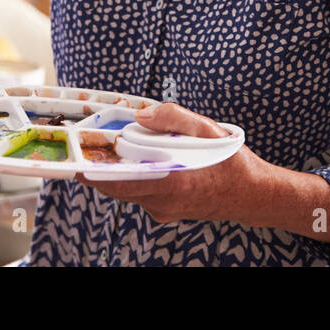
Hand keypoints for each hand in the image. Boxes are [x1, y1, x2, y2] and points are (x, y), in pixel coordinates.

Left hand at [75, 101, 274, 226]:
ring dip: (119, 173)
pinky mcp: (166, 213)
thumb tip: (141, 116)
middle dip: (102, 169)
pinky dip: (136, 179)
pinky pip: (141, 195)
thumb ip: (174, 118)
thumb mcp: (208, 129)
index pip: (119, 181)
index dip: (94, 172)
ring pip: (128, 191)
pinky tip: (143, 163)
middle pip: (117, 187)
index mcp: (170, 181)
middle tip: (90, 150)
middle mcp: (162, 201)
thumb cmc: (230, 160)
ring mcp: (163, 210)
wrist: (252, 194)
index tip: (76, 162)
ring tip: (115, 151)